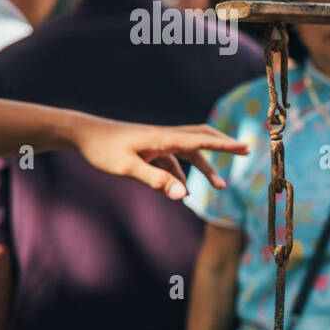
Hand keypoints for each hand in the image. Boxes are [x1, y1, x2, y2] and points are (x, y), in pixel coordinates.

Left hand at [71, 118, 248, 199]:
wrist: (83, 134)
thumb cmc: (103, 150)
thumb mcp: (127, 168)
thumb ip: (156, 181)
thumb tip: (184, 195)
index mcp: (164, 139)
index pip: (202, 141)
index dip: (225, 145)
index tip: (245, 148)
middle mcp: (166, 137)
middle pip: (202, 136)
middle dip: (224, 145)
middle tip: (245, 151)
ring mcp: (159, 143)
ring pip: (191, 151)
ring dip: (206, 166)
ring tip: (219, 186)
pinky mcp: (151, 149)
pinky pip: (175, 160)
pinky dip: (183, 173)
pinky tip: (181, 190)